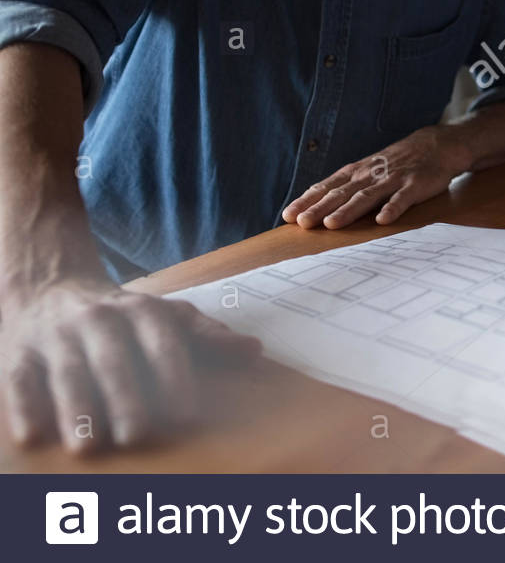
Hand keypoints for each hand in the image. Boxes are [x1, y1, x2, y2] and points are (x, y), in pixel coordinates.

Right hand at [1, 276, 260, 451]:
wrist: (47, 284)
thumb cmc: (120, 313)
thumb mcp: (164, 316)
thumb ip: (207, 337)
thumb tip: (255, 350)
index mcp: (140, 310)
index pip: (162, 343)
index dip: (174, 376)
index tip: (186, 413)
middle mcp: (98, 319)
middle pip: (114, 361)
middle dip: (126, 397)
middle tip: (138, 435)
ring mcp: (57, 335)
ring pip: (67, 372)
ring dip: (77, 409)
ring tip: (87, 445)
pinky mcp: (20, 352)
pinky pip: (20, 379)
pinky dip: (25, 405)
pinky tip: (33, 434)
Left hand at [282, 125, 469, 229]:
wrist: (435, 145)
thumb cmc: (396, 163)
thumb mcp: (368, 170)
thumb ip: (346, 187)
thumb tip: (316, 207)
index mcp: (356, 173)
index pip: (326, 187)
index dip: (307, 201)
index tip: (288, 216)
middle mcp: (370, 175)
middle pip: (341, 194)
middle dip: (320, 209)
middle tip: (302, 223)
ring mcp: (392, 179)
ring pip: (366, 196)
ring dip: (348, 211)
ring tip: (332, 225)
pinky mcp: (415, 185)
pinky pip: (402, 198)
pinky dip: (392, 208)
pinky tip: (383, 220)